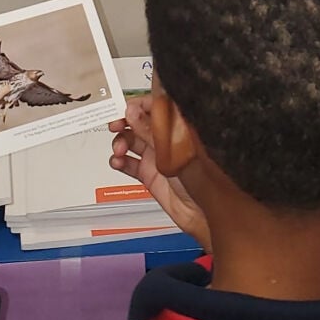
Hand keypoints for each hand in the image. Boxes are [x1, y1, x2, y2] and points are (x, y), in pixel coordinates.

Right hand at [109, 95, 210, 253]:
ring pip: (130, 141)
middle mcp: (166, 139)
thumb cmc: (203, 181)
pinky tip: (118, 162)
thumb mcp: (172, 151)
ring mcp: (157, 156)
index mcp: (178, 126)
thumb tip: (132, 111)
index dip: (137, 105)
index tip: (123, 108)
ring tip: (118, 151)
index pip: (155, 106)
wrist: (203, 214)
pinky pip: (129, 163)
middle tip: (115, 127)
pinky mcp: (149, 174)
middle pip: (138, 122)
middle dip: (124, 122)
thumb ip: (150, 131)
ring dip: (120, 142)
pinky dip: (119, 161)